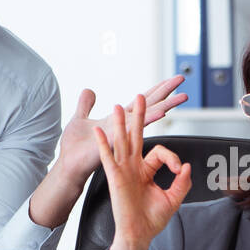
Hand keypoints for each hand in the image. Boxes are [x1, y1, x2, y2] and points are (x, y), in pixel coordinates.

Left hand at [52, 74, 187, 186]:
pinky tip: (150, 117)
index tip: (172, 80)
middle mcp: (125, 130)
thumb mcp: (79, 119)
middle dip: (167, 94)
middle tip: (180, 81)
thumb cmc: (75, 149)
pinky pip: (122, 137)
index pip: (144, 102)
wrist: (69, 168)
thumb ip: (86, 104)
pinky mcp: (110, 151)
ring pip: (143, 122)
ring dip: (158, 110)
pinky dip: (135, 126)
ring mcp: (120, 141)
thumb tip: (89, 91)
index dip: (158, 89)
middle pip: (151, 108)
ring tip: (172, 101)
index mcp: (120, 122)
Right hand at [94, 94, 191, 249]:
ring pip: (123, 142)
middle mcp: (133, 168)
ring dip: (121, 123)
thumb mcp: (173, 199)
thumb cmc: (152, 220)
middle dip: (139, 116)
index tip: (179, 170)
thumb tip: (187, 167)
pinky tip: (99, 130)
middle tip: (140, 97)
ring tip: (119, 105)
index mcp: (146, 171)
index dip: (173, 158)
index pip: (160, 152)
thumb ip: (182, 182)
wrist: (139, 235)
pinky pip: (109, 157)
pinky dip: (104, 143)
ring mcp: (123, 171)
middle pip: (137, 136)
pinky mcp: (115, 178)